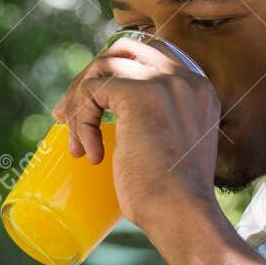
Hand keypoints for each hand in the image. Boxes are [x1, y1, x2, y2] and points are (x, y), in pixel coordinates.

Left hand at [51, 36, 221, 239]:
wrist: (182, 215)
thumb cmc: (174, 201)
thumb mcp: (174, 153)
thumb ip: (161, 130)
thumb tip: (125, 134)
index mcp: (198, 90)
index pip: (151, 56)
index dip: (115, 74)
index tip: (92, 104)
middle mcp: (185, 78)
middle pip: (124, 49)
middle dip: (90, 78)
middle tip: (67, 115)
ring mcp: (164, 82)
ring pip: (103, 67)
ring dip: (79, 102)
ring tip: (77, 142)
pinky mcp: (139, 94)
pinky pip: (92, 90)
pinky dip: (81, 120)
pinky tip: (90, 154)